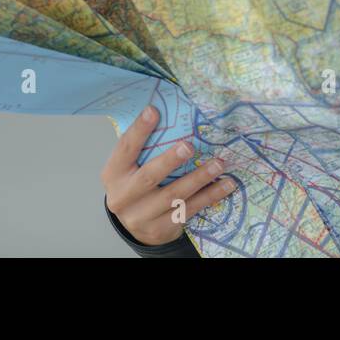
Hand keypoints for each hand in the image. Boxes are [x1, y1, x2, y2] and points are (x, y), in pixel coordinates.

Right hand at [101, 105, 236, 245]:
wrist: (136, 227)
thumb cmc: (137, 186)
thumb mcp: (131, 168)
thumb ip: (144, 148)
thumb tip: (168, 112)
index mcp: (114, 174)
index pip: (125, 149)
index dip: (138, 130)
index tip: (154, 111)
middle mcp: (123, 197)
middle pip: (148, 177)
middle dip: (169, 161)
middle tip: (189, 146)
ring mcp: (141, 216)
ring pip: (174, 196)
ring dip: (199, 178)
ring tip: (219, 164)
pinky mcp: (161, 228)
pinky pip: (189, 209)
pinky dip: (209, 195)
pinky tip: (226, 184)